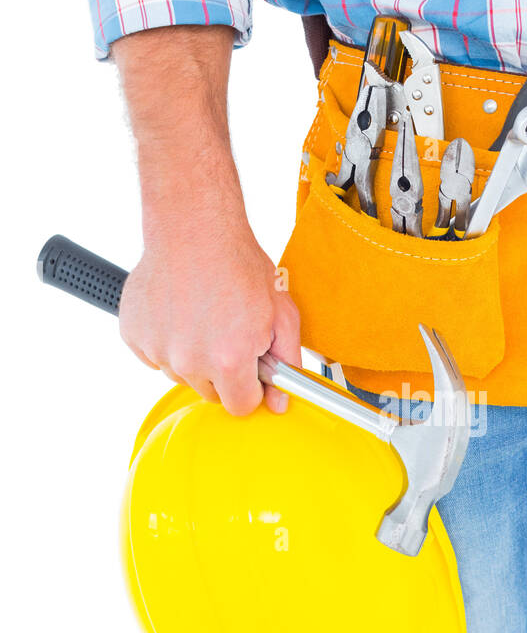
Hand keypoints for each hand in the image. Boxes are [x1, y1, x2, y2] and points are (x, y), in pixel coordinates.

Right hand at [120, 226, 300, 415]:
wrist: (194, 227)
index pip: (240, 406)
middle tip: (229, 332)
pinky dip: (166, 340)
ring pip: (181, 374)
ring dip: (193, 356)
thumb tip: (280, 402)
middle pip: (210, 392)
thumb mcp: (282, 313)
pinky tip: (180, 311)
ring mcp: (157, 348)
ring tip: (204, 316)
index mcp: (229, 361)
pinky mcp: (134, 335)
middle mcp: (189, 361)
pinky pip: (153, 355)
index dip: (250, 388)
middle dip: (223, 371)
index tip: (251, 368)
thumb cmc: (239, 265)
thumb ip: (286, 364)